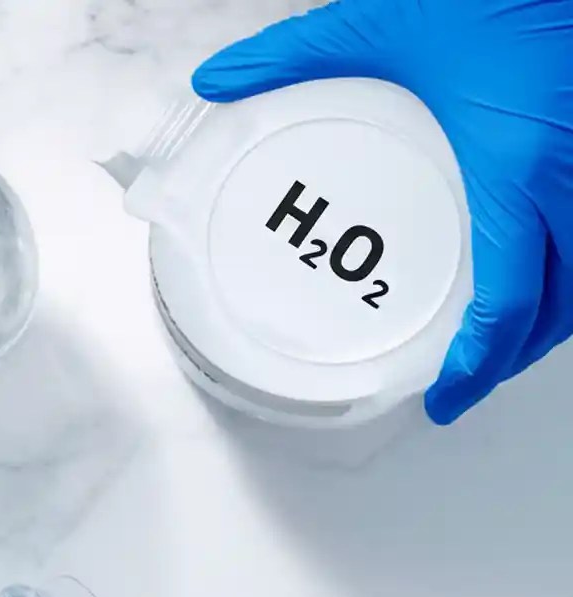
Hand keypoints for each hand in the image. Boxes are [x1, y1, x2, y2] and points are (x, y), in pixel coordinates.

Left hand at [192, 0, 572, 423]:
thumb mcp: (387, 24)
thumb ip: (296, 54)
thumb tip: (216, 81)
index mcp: (520, 172)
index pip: (511, 303)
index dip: (480, 366)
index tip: (446, 401)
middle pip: (562, 311)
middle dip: (515, 358)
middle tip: (467, 380)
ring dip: (552, 322)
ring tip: (501, 342)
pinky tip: (546, 273)